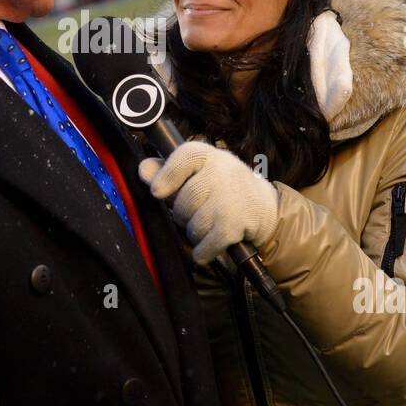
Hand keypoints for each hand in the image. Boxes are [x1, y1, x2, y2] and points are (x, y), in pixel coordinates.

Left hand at [138, 141, 277, 265]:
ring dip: (195, 232)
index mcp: (208, 155)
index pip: (185, 157)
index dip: (167, 175)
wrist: (263, 206)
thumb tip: (143, 170)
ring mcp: (230, 199)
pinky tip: (208, 245)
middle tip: (196, 211)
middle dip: (184, 213)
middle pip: (184, 200)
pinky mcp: (236, 225)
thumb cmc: (221, 186)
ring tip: (208, 223)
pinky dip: (203, 251)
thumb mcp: (197, 171)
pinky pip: (206, 245)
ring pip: (193, 225)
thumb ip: (167, 170)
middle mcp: (222, 172)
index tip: (157, 191)